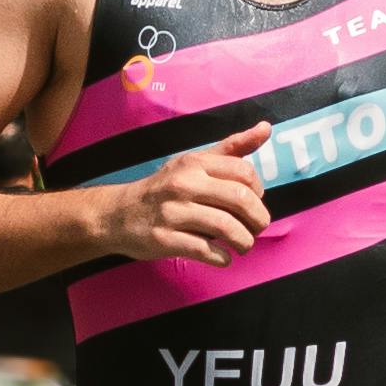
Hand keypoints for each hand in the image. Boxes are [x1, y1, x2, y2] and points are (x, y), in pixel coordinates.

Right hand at [97, 125, 271, 269]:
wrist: (118, 214)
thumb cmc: (165, 188)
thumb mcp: (194, 162)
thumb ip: (232, 148)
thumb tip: (267, 128)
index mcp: (194, 163)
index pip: (244, 172)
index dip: (258, 191)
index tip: (254, 202)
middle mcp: (183, 184)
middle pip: (240, 200)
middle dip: (258, 219)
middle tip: (257, 228)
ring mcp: (172, 212)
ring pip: (226, 227)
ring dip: (245, 241)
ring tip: (243, 245)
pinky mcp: (164, 239)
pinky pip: (205, 250)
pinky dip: (222, 258)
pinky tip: (223, 257)